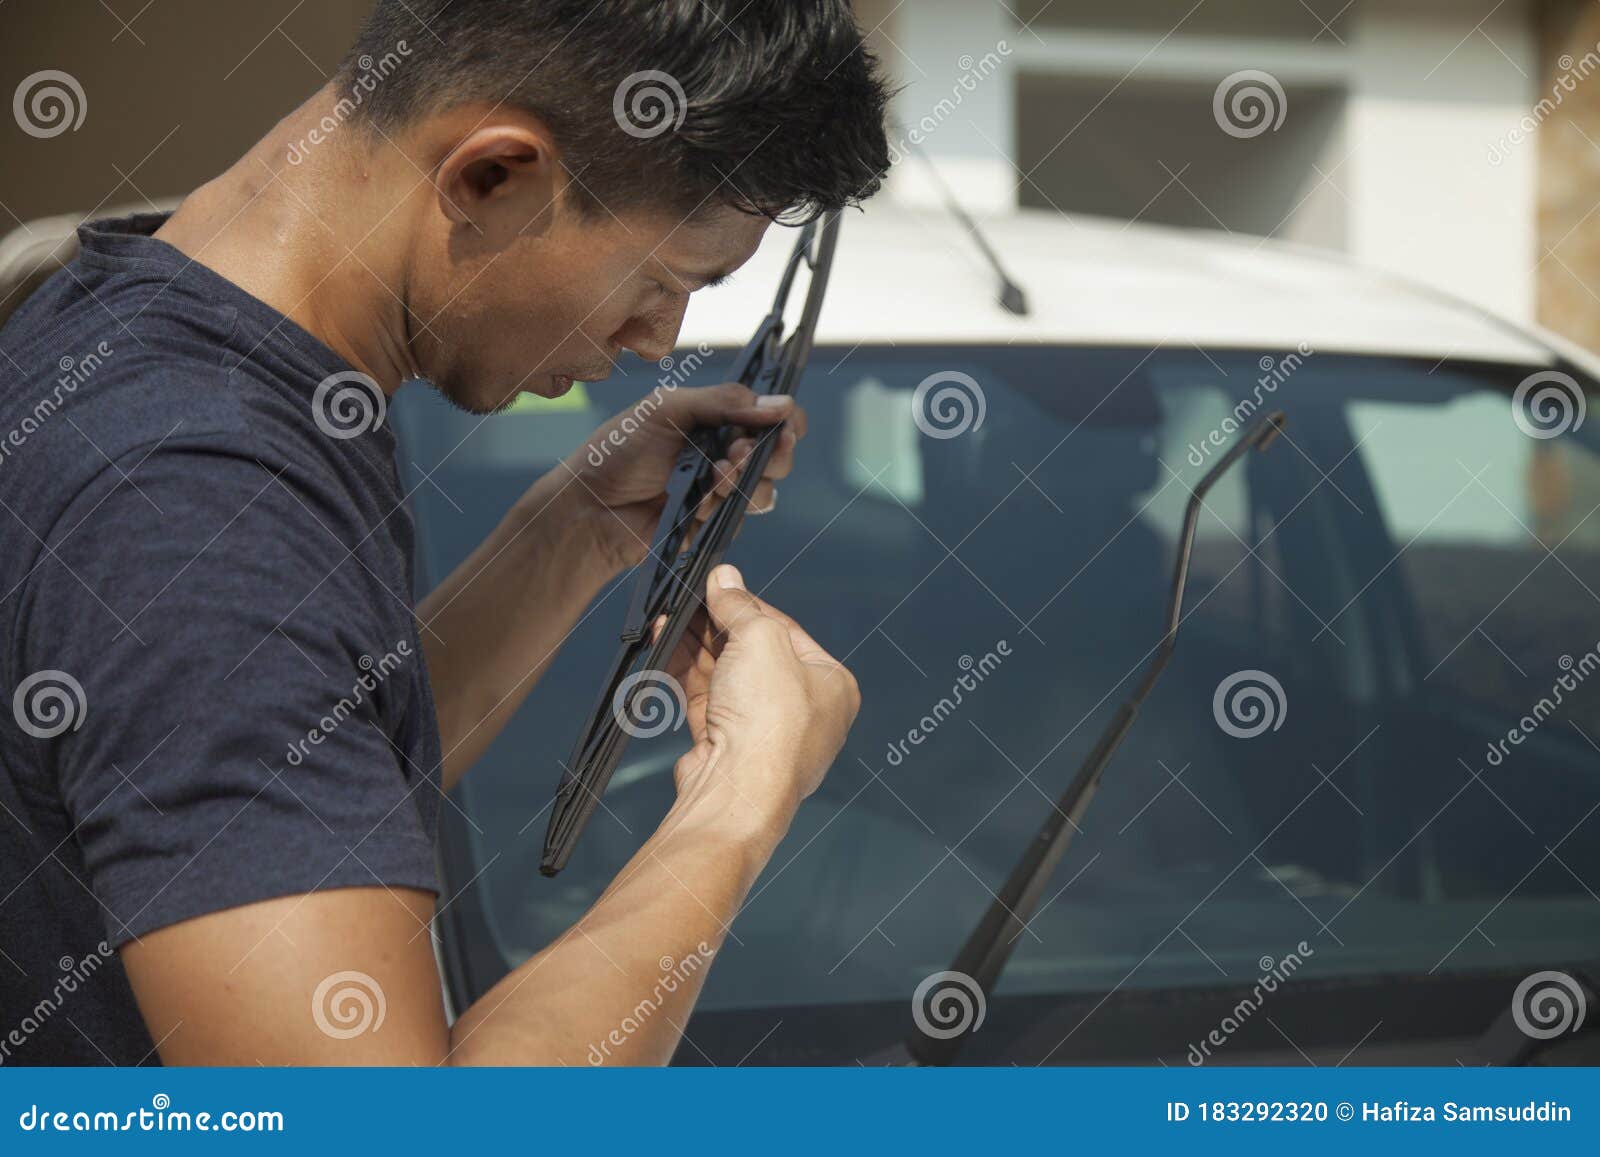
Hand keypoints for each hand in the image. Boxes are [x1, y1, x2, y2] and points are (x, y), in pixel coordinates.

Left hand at [562, 384, 808, 571]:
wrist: (591, 509)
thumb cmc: (618, 452)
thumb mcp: (667, 410)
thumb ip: (723, 401)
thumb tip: (781, 402)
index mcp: (713, 419)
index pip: (767, 415)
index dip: (785, 419)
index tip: (788, 423)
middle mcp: (721, 452)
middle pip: (776, 453)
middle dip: (770, 451)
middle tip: (743, 451)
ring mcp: (719, 490)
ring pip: (764, 489)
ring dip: (744, 480)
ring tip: (715, 476)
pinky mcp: (712, 523)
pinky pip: (739, 517)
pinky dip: (722, 506)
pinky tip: (698, 503)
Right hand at [661, 565, 859, 842]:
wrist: (737, 790)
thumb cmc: (770, 720)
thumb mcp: (761, 639)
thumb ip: (740, 606)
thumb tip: (725, 577)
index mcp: (830, 683)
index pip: (785, 629)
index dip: (749, 604)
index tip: (719, 585)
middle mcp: (802, 708)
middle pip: (753, 651)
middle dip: (717, 624)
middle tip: (688, 598)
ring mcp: (763, 729)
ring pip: (726, 674)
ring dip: (696, 644)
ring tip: (669, 616)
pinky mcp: (726, 743)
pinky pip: (706, 696)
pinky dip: (685, 670)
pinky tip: (666, 643)